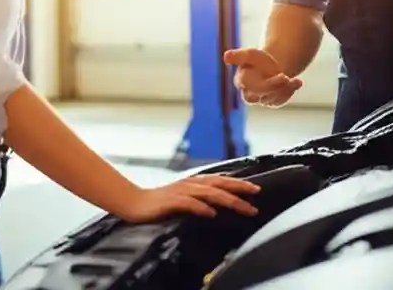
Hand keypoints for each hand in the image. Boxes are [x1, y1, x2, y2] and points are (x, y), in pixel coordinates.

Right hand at [119, 174, 260, 222]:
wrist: (134, 203)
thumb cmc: (161, 202)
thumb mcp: (185, 197)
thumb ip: (202, 198)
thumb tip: (221, 203)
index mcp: (196, 182)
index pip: (222, 180)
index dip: (239, 183)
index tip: (257, 189)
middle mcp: (191, 184)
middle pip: (220, 184)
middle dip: (239, 189)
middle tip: (256, 195)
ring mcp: (181, 191)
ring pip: (209, 193)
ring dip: (227, 199)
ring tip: (242, 206)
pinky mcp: (170, 201)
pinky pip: (188, 204)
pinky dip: (201, 207)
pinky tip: (211, 212)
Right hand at [223, 48, 302, 106]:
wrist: (270, 66)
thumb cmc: (256, 60)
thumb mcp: (249, 55)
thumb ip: (238, 56)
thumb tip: (226, 56)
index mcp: (242, 81)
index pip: (250, 85)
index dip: (265, 82)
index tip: (281, 76)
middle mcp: (250, 93)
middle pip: (261, 94)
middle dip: (274, 86)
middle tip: (286, 77)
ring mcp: (262, 99)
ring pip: (273, 98)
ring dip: (286, 89)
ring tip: (296, 80)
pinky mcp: (272, 102)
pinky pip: (281, 100)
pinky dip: (290, 90)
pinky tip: (298, 82)